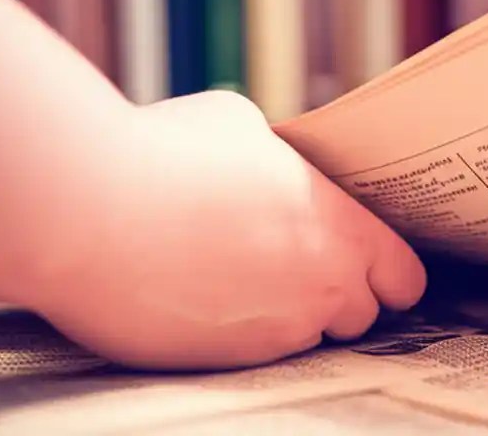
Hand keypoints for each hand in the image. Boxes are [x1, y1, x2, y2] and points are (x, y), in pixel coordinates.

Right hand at [26, 90, 424, 369]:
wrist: (82, 211)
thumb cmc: (165, 154)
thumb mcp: (242, 126)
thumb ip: (281, 158)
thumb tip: (278, 165)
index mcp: (340, 230)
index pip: (406, 278)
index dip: (392, 272)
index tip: (373, 264)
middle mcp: (319, 290)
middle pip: (361, 314)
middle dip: (339, 294)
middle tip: (295, 261)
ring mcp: (270, 334)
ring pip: (303, 336)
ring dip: (286, 313)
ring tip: (234, 271)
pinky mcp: (220, 361)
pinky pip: (250, 352)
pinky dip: (234, 328)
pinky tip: (196, 291)